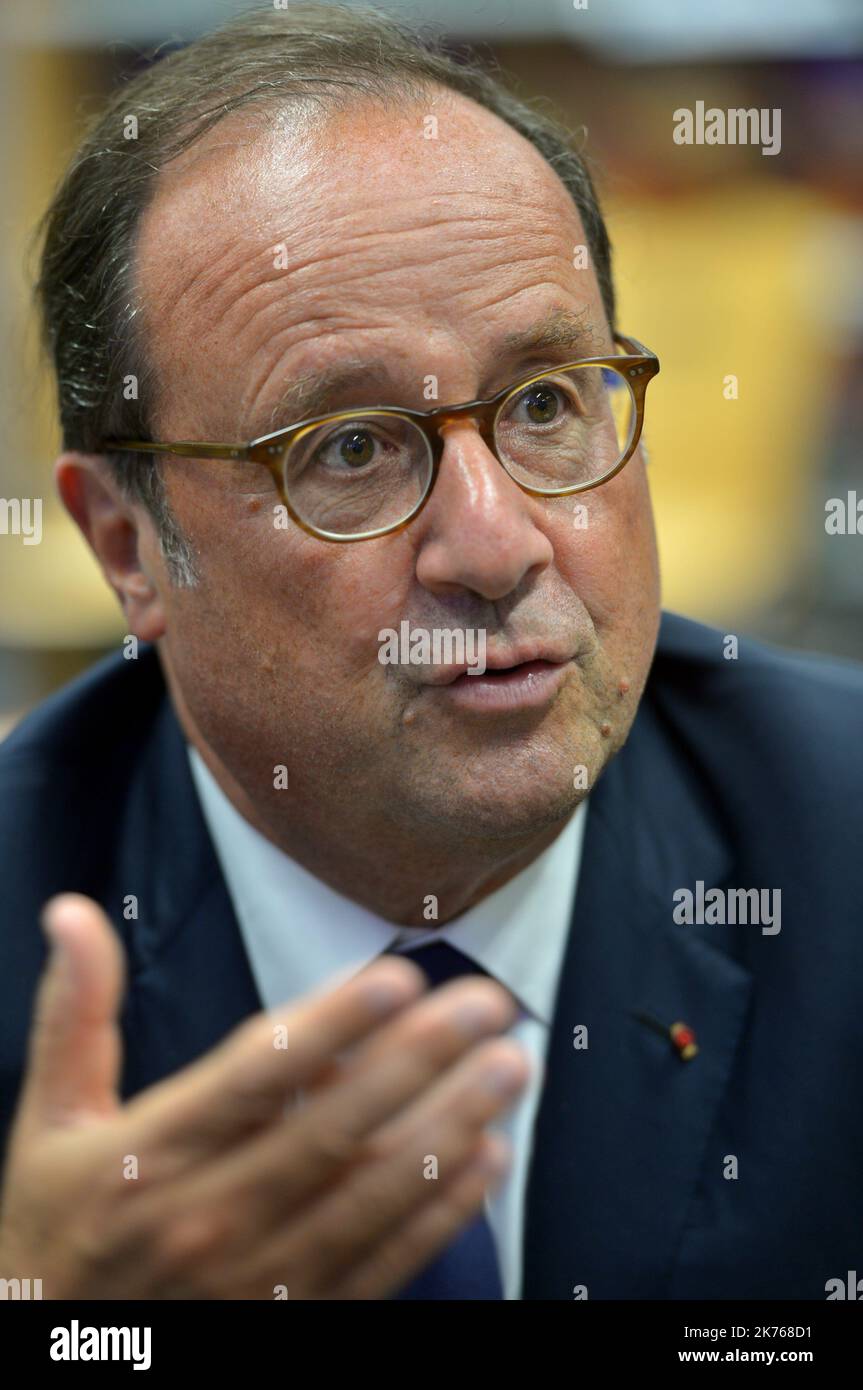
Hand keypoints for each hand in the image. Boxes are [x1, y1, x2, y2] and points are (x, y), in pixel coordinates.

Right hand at [0, 894, 529, 1298]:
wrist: (47, 1355)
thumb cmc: (55, 1224)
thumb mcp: (49, 1116)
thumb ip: (75, 1012)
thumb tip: (74, 913)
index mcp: (152, 1154)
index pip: (255, 1078)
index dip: (329, 1026)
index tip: (395, 978)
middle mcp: (210, 1216)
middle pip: (331, 1131)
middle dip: (418, 1061)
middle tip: (486, 1003)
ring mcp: (257, 1276)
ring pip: (369, 1196)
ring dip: (448, 1127)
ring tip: (510, 1066)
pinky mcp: (292, 1319)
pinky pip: (379, 1266)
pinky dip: (439, 1216)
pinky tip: (489, 1158)